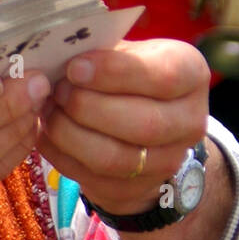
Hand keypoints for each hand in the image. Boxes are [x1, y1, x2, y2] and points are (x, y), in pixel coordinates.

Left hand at [37, 38, 209, 216]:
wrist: (139, 126)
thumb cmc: (126, 77)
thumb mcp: (125, 52)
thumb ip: (101, 50)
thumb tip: (58, 51)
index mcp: (191, 75)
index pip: (163, 77)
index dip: (115, 73)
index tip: (74, 67)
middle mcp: (190, 121)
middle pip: (142, 124)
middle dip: (88, 107)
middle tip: (56, 90)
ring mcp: (167, 161)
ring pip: (114, 158)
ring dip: (71, 134)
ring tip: (49, 111)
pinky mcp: (135, 189)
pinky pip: (92, 178)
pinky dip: (62, 155)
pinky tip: (47, 133)